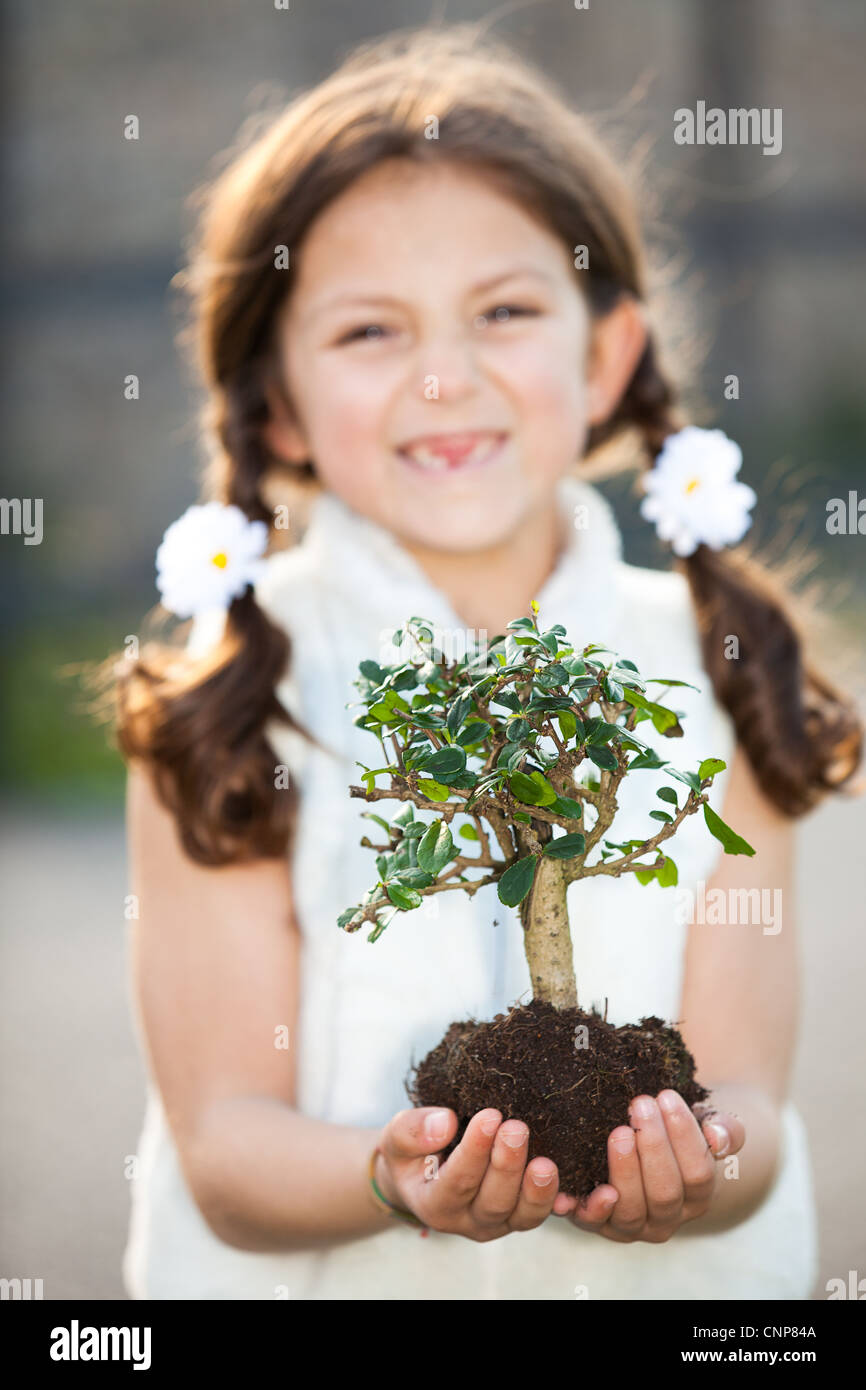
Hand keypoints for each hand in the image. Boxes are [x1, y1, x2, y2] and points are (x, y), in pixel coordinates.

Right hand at [375, 1106, 560, 1241]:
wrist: (422, 1171)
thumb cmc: (412, 1151)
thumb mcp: (397, 1136)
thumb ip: (413, 1131)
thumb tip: (445, 1123)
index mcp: (434, 1204)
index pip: (456, 1182)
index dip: (474, 1152)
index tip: (489, 1116)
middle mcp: (467, 1221)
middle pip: (493, 1201)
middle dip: (507, 1166)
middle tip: (517, 1128)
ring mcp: (497, 1221)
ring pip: (522, 1215)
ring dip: (537, 1190)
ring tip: (546, 1163)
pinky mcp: (519, 1215)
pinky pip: (541, 1212)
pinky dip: (557, 1200)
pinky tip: (572, 1184)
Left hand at [552, 1090, 744, 1242]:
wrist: (640, 1148)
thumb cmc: (675, 1133)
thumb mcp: (704, 1126)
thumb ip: (723, 1130)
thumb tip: (718, 1137)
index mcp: (696, 1198)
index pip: (698, 1174)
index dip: (685, 1136)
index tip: (667, 1095)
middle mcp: (667, 1218)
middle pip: (665, 1192)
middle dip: (654, 1146)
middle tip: (639, 1104)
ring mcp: (632, 1225)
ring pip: (631, 1208)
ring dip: (626, 1170)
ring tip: (620, 1132)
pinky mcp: (597, 1223)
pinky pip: (591, 1221)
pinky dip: (589, 1207)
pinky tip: (591, 1188)